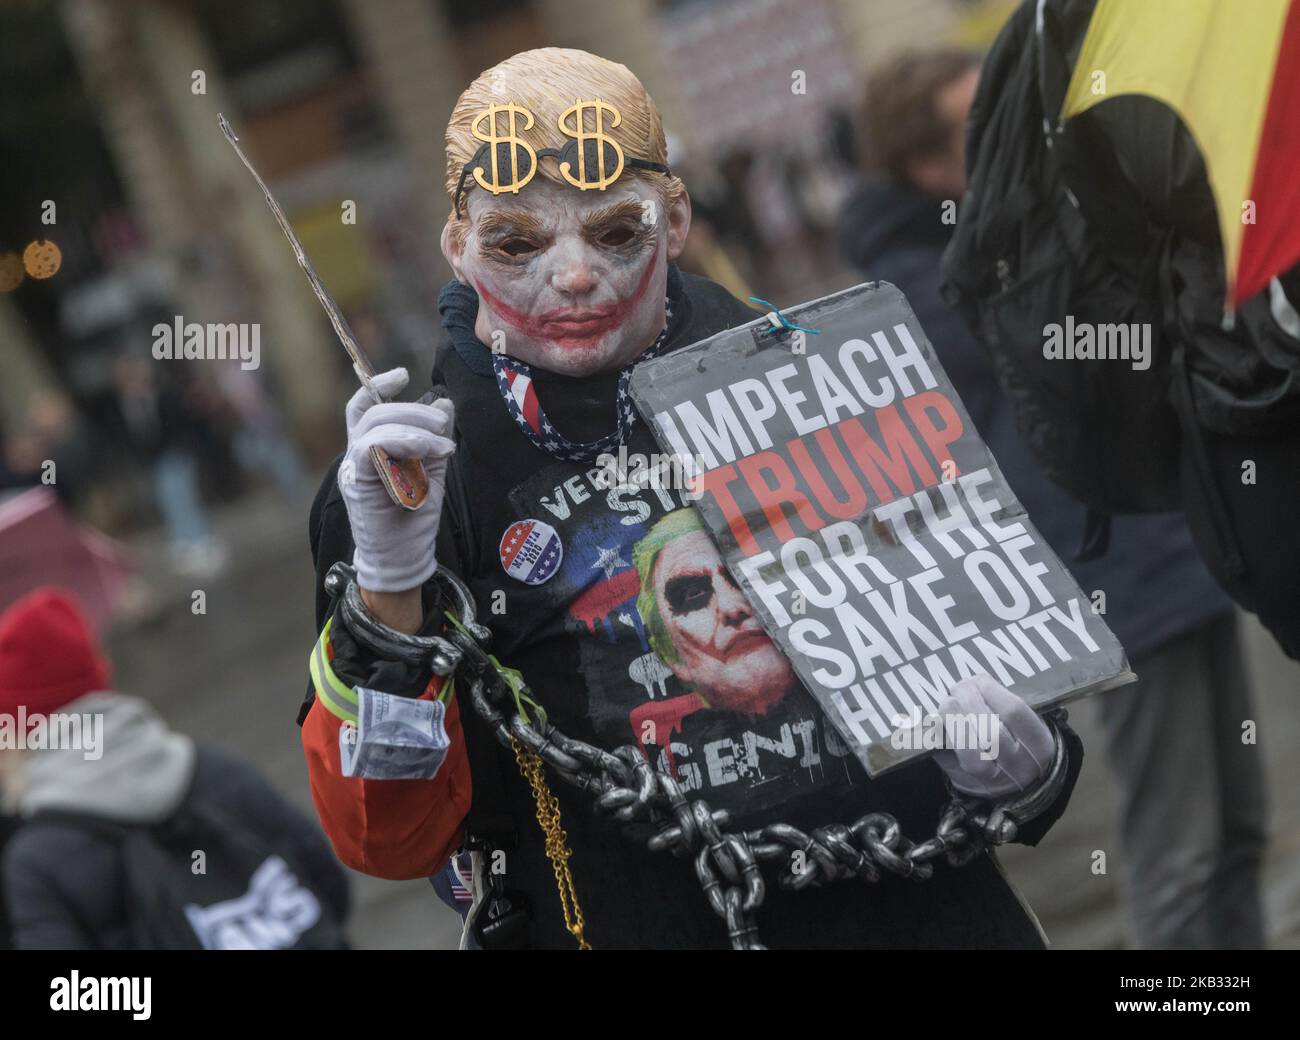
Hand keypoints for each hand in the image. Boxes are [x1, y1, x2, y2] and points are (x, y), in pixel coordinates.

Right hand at [339, 368, 453, 593]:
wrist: (403, 559)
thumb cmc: (414, 519)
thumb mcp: (432, 471)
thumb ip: (434, 439)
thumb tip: (444, 403)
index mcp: (371, 449)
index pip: (365, 407)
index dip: (379, 385)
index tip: (404, 375)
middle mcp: (356, 455)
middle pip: (375, 411)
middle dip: (414, 411)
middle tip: (443, 424)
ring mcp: (354, 468)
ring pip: (375, 425)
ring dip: (414, 428)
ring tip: (441, 445)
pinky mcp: (358, 482)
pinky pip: (372, 447)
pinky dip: (402, 442)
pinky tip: (425, 453)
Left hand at [932, 674, 1053, 800]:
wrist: (1016, 785)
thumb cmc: (1019, 742)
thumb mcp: (1025, 725)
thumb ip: (1005, 705)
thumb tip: (974, 682)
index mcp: (1040, 745)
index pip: (1015, 712)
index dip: (991, 691)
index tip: (979, 680)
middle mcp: (1020, 767)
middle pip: (991, 731)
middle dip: (969, 703)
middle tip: (957, 687)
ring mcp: (994, 780)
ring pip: (970, 750)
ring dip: (953, 720)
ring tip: (946, 702)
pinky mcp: (968, 785)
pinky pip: (949, 760)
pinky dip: (939, 739)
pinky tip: (934, 723)